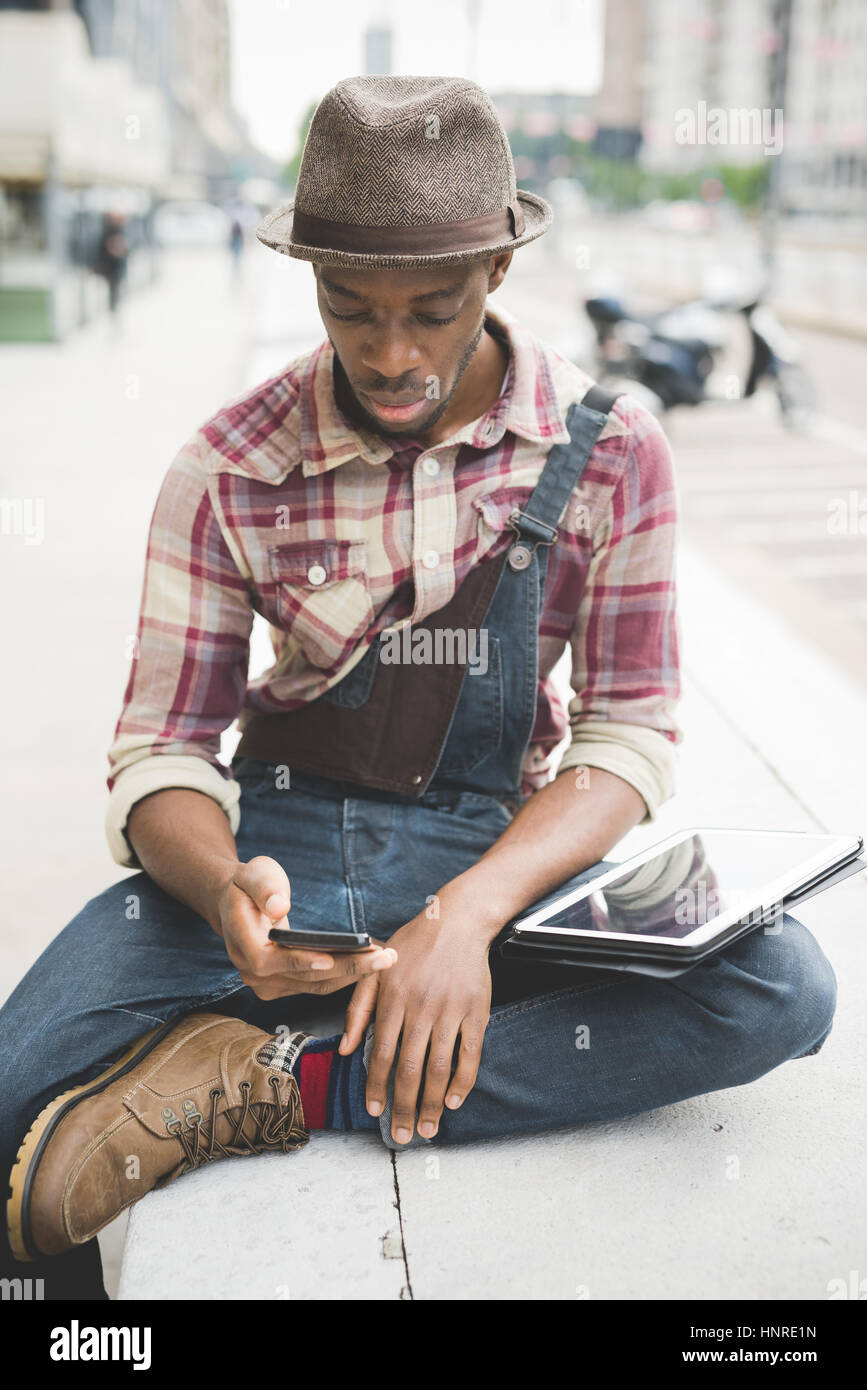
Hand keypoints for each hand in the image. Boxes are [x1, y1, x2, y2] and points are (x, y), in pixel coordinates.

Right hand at [215, 855, 396, 999]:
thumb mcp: (253, 874)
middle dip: (346, 967)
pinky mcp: (284, 987)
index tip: (331, 957)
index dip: (299, 961)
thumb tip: (279, 906)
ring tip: (385, 959)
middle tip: (384, 957)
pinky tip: (369, 963)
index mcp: (241, 943)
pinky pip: (317, 985)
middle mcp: (252, 972)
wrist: (237, 904)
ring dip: (352, 974)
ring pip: (315, 985)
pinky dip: (344, 974)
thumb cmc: (248, 885)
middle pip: (303, 976)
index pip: (269, 960)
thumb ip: (264, 888)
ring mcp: (267, 984)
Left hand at [340, 907, 491, 1142]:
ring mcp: (450, 1010)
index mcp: (393, 998)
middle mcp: (420, 1007)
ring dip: (434, 1102)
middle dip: (404, 1106)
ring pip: (440, 1067)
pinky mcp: (476, 1010)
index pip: (381, 1054)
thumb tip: (344, 1049)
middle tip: (403, 1135)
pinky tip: (456, 1100)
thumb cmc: (412, 946)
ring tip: (429, 1128)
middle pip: (410, 1068)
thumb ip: (358, 1009)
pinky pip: (471, 1053)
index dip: (377, 1087)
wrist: (457, 922)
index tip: (374, 1112)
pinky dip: (464, 1080)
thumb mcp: (375, 970)